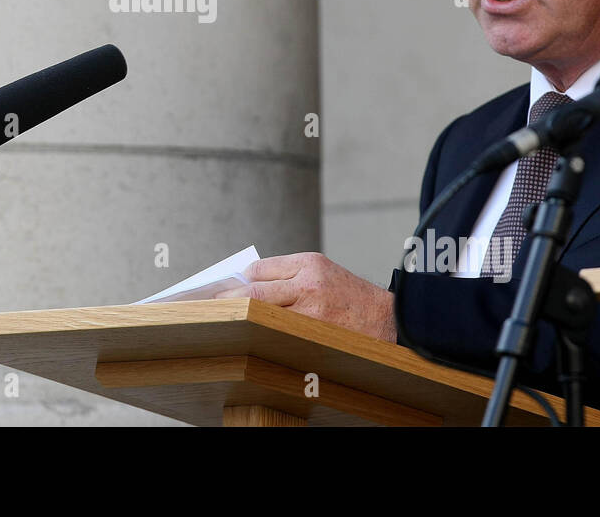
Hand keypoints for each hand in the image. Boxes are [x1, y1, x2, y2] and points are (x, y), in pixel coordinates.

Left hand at [214, 251, 396, 341]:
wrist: (390, 319)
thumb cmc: (350, 296)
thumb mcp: (323, 272)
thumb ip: (289, 276)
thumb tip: (247, 284)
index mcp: (309, 263)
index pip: (259, 270)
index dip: (239, 281)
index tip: (224, 289)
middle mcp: (308, 284)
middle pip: (254, 292)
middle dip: (228, 300)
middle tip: (209, 307)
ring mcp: (311, 312)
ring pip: (261, 314)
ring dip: (239, 318)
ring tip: (223, 322)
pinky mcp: (315, 334)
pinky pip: (278, 332)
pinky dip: (261, 333)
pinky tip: (250, 336)